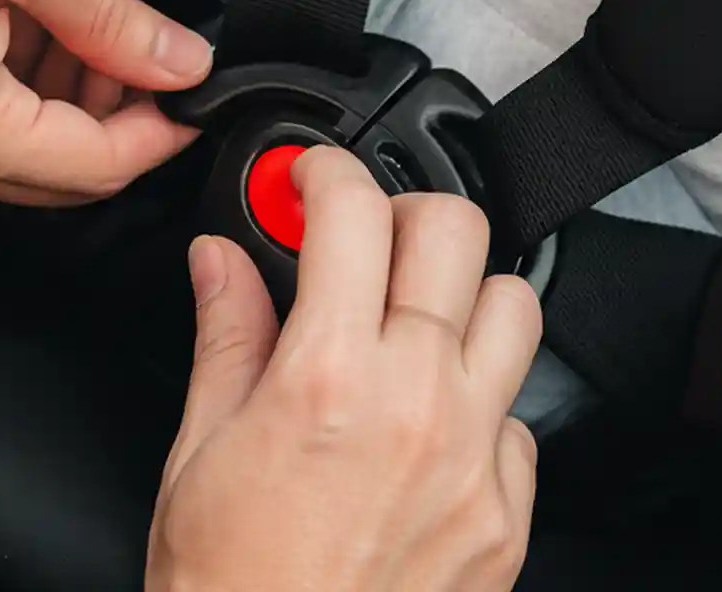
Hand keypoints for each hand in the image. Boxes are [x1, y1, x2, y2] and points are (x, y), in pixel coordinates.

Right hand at [0, 0, 211, 205]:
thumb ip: (117, 23)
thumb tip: (176, 64)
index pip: (91, 167)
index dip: (157, 134)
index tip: (194, 98)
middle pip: (60, 157)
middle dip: (120, 88)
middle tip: (158, 34)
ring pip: (27, 116)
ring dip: (80, 45)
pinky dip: (32, 37)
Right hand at [148, 147, 541, 590]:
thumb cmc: (231, 583)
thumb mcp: (201, 447)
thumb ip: (226, 333)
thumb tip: (219, 262)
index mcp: (328, 377)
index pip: (352, 213)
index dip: (324, 171)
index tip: (308, 180)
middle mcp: (416, 403)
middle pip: (456, 232)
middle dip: (403, 212)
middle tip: (364, 243)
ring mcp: (475, 457)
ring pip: (516, 306)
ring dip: (462, 295)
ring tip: (412, 324)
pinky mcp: (507, 511)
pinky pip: (520, 415)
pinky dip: (480, 399)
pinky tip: (430, 427)